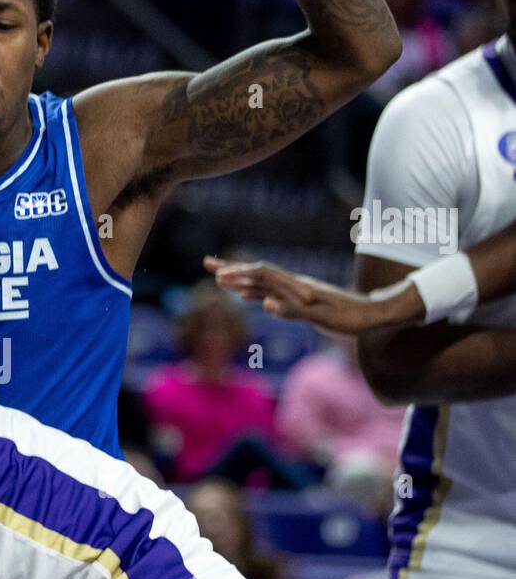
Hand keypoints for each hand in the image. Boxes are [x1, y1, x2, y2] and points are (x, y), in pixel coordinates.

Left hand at [204, 255, 420, 335]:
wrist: (372, 316)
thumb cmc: (342, 315)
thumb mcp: (308, 313)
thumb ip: (286, 308)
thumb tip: (261, 302)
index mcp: (291, 288)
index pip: (258, 275)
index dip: (235, 270)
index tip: (212, 267)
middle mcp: (296, 288)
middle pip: (260, 274)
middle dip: (233, 270)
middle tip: (206, 263)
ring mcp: (307, 296)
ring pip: (274, 285)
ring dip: (249, 281)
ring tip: (222, 278)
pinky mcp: (320, 308)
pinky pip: (297, 304)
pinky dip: (283, 303)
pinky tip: (266, 303)